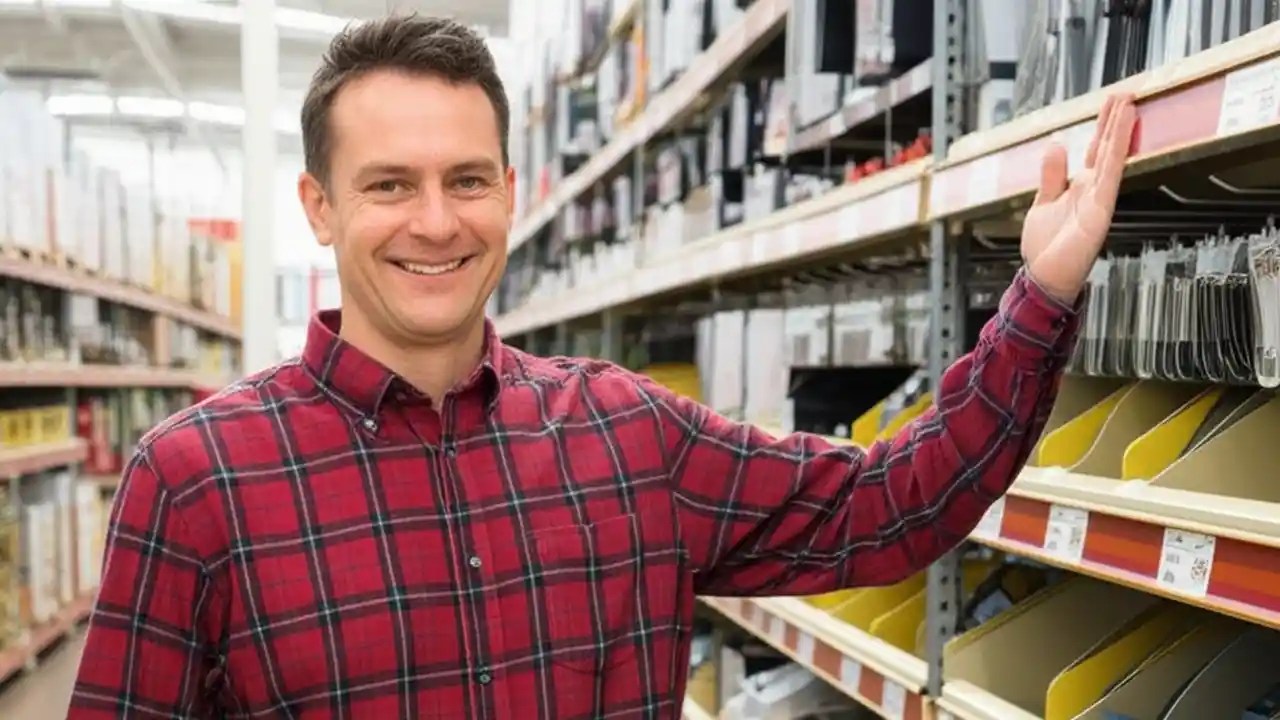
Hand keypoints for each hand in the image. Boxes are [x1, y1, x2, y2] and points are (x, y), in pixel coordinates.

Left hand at [1021, 93, 1137, 302]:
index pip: (1095, 150)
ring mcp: (1098, 199)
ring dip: (1120, 130)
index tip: (1111, 102)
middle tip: (1126, 92)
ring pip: (1112, 157)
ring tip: (1128, 103)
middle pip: (1107, 147)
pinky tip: (1122, 132)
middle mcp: (1092, 190)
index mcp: (1080, 187)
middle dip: (1115, 120)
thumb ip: (1052, 176)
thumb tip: (1056, 146)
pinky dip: (1116, 151)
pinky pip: (1110, 174)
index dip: (1103, 126)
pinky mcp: (1099, 209)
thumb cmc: (1046, 248)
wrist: (1045, 278)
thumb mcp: (1043, 203)